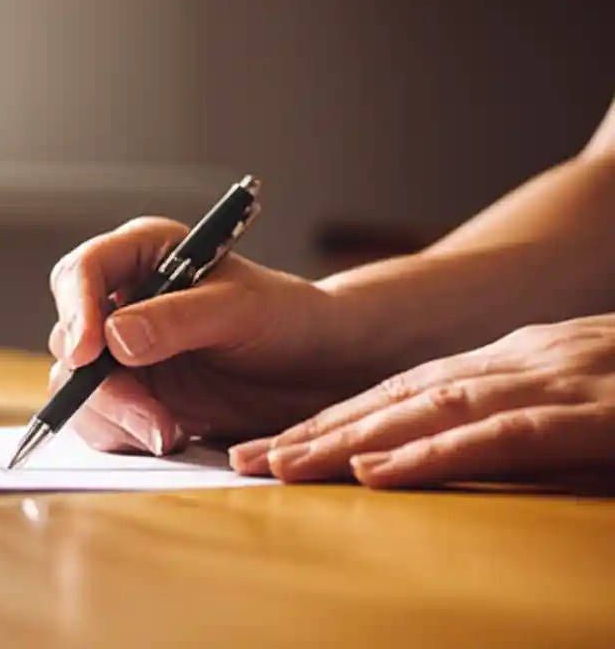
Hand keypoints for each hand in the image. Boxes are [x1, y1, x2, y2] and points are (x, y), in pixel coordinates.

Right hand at [48, 217, 353, 455]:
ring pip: (78, 387)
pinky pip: (102, 420)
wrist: (320, 370)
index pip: (83, 272)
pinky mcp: (133, 396)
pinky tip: (171, 437)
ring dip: (113, 417)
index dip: (77, 309)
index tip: (91, 352)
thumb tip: (114, 338)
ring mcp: (122, 353)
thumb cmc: (289, 319)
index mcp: (143, 255)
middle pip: (71, 339)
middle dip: (100, 384)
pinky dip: (125, 436)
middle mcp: (123, 301)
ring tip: (169, 434)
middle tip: (149, 417)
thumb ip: (178, 320)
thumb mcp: (240, 311)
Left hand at [230, 315, 614, 487]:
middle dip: (320, 430)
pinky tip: (383, 471)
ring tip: (287, 465)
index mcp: (515, 358)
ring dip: (353, 440)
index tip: (274, 447)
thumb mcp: (580, 398)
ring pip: (432, 410)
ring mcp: (557, 380)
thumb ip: (515, 417)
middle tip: (249, 461)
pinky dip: (436, 453)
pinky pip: (503, 434)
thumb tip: (442, 453)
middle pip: (399, 397)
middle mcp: (522, 360)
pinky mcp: (595, 413)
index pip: (403, 389)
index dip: (333, 418)